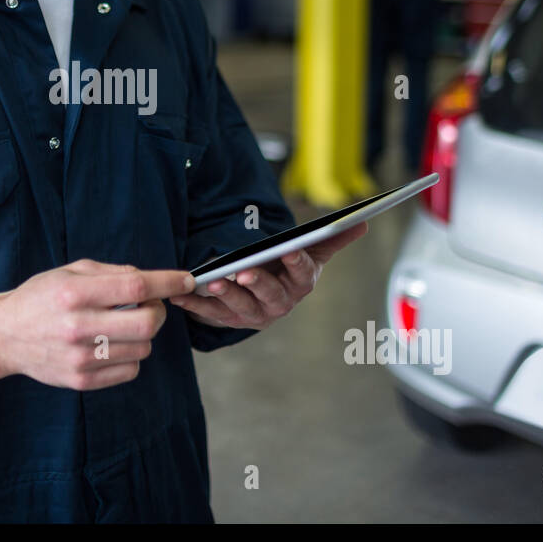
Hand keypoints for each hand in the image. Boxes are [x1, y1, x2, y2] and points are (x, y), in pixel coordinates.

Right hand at [0, 259, 193, 389]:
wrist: (4, 336)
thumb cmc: (39, 298)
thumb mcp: (69, 272)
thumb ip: (111, 273)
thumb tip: (149, 280)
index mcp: (74, 293)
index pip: (135, 286)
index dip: (167, 282)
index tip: (186, 279)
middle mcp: (77, 327)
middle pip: (146, 324)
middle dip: (158, 311)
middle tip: (149, 304)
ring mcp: (79, 358)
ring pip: (142, 349)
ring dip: (143, 334)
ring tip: (123, 325)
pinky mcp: (81, 381)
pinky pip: (129, 370)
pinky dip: (131, 355)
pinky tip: (113, 344)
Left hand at [169, 222, 368, 329]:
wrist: (266, 294)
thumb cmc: (288, 267)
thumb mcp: (311, 252)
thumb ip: (332, 238)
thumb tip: (361, 221)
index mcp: (300, 284)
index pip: (302, 273)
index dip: (296, 262)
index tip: (289, 249)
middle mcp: (279, 303)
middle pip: (269, 296)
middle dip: (257, 284)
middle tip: (244, 272)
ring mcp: (253, 315)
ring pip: (239, 308)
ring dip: (225, 296)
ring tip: (211, 282)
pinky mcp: (229, 320)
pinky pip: (210, 315)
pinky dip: (195, 307)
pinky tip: (181, 296)